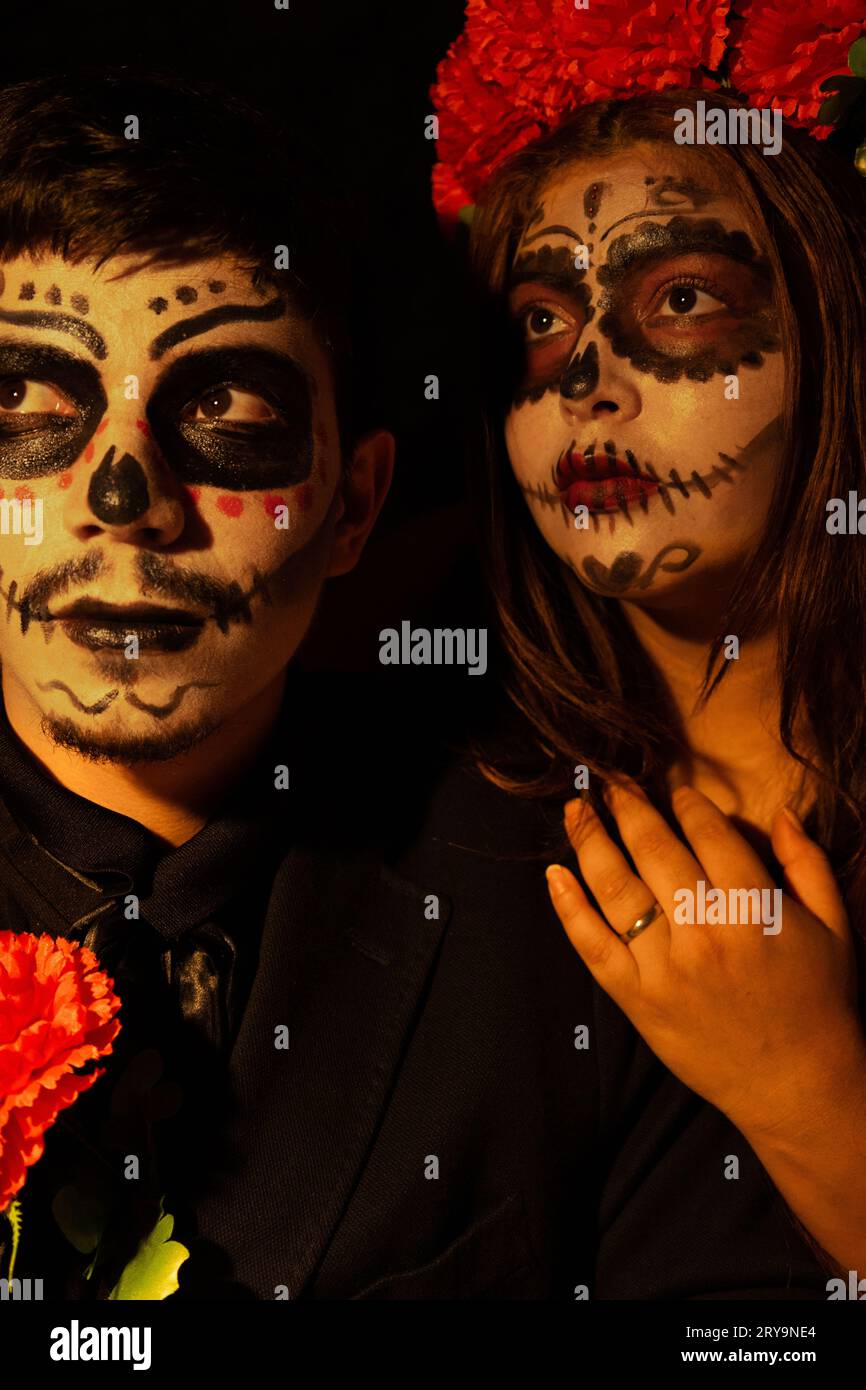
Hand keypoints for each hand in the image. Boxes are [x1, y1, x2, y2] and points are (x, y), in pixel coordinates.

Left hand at [546, 781, 865, 1139]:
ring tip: (575, 808)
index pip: (707, 832)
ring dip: (590, 839)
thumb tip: (780, 814)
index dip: (685, 802)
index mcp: (753, 908)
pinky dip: (569, 907)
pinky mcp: (637, 999)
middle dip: (628, 805)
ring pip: (615, 887)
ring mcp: (664, 966)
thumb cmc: (818, 1003)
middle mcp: (704, 931)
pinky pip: (591, 944)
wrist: (797, 1086)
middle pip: (653, 848)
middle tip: (610, 781)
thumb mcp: (834, 926)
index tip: (671, 787)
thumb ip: (808, 864)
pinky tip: (555, 874)